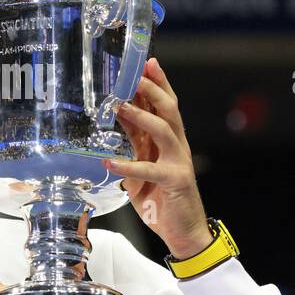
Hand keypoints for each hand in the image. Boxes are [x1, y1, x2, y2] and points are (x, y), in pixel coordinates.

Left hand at [102, 57, 212, 259]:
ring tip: (120, 106)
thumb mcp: (144, 167)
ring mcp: (178, 162)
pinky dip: (127, 166)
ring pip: (163, 130)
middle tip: (136, 74)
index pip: (166, 105)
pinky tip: (109, 163)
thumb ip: (135, 145)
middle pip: (169, 109)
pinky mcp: (174, 181)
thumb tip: (116, 121)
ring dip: (141, 116)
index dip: (158, 83)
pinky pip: (149, 170)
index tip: (147, 62)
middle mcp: (177, 147)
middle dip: (153, 89)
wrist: (185, 232)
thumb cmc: (162, 200)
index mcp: (171, 141)